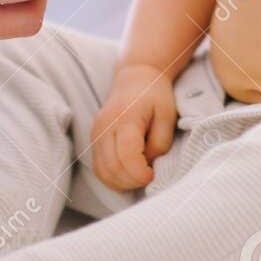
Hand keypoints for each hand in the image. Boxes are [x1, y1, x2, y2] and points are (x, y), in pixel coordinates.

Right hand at [90, 63, 177, 190]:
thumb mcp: (167, 116)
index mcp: (126, 117)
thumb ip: (160, 143)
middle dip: (131, 181)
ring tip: (138, 178)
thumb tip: (148, 165)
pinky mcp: (94, 138)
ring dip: (120, 183)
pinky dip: (111, 178)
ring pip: (102, 170)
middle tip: (148, 179)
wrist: (136, 77)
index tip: (152, 175)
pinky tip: (127, 176)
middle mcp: (105, 126)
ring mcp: (96, 132)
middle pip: (112, 166)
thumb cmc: (155, 96)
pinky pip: (98, 167)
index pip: (126, 155)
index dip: (139, 173)